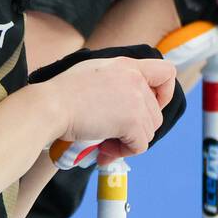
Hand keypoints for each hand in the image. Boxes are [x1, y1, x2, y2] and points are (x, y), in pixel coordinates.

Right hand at [30, 45, 185, 166]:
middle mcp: (136, 78)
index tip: (146, 106)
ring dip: (128, 142)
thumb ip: (115, 80)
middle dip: (137, 128)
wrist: (51, 106)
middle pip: (156, 113)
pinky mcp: (131, 121)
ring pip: (149, 131)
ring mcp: (136, 99)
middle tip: (113, 135)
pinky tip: (104, 151)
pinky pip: (140, 145)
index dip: (163, 94)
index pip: (167, 73)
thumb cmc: (62, 93)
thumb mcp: (94, 72)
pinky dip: (123, 153)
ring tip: (104, 144)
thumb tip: (123, 104)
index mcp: (127, 65)